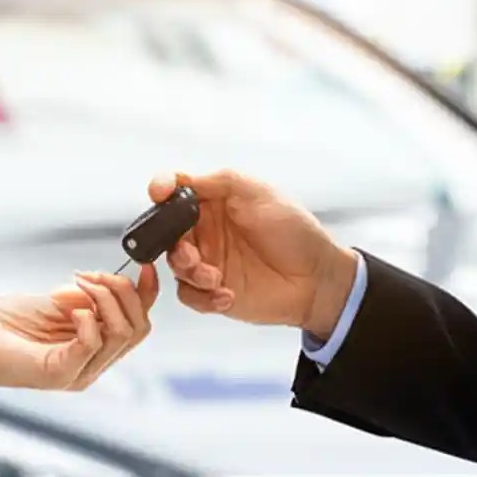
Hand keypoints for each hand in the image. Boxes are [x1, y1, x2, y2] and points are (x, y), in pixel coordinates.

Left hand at [0, 265, 158, 389]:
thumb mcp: (58, 302)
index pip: (138, 325)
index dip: (147, 293)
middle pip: (139, 328)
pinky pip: (93, 342)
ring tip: (76, 283)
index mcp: (95, 351)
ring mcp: (77, 374)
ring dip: (104, 296)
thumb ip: (89, 297)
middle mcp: (92, 367)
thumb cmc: (5, 323)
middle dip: (123, 290)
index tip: (144, 264)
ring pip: (123, 333)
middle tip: (90, 275)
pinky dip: (87, 316)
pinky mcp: (58, 374)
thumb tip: (118, 280)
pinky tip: (65, 305)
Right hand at [149, 170, 357, 337]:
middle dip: (174, 244)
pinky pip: (189, 295)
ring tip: (215, 278)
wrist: (317, 279)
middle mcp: (206, 231)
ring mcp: (208, 262)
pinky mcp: (213, 293)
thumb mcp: (258, 193)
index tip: (159, 193)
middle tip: (191, 255)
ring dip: (190, 272)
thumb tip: (178, 179)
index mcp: (213, 202)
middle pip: (167, 233)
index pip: (176, 192)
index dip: (161, 190)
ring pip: (175, 266)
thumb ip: (217, 182)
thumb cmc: (293, 231)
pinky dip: (203, 297)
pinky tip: (227, 296)